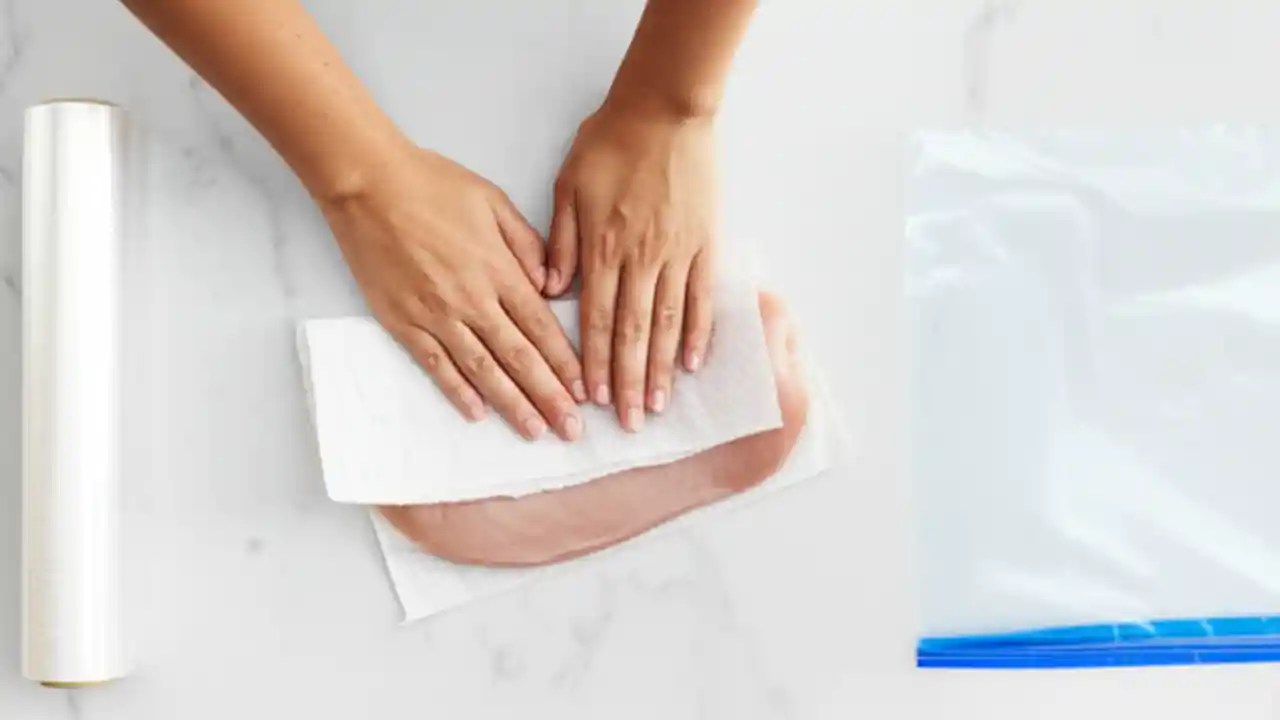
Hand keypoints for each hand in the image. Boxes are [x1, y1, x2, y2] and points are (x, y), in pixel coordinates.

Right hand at [320, 143, 586, 440]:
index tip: (584, 391)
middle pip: (518, 356)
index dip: (564, 362)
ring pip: (482, 368)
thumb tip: (551, 285)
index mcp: (498, 269)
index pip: (541, 326)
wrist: (367, 183)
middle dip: (548, 396)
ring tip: (534, 431)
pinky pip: (436, 364)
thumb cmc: (431, 184)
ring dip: (511, 403)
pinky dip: (457, 390)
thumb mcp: (494, 200)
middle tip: (570, 430)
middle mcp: (471, 299)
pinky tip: (477, 412)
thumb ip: (527, 244)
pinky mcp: (402, 321)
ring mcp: (435, 314)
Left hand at [545, 102, 716, 431]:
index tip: (593, 400)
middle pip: (632, 333)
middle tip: (629, 425)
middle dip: (629, 383)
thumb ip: (559, 241)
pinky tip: (694, 363)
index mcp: (601, 248)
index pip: (595, 320)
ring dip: (662, 369)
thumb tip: (551, 289)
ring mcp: (676, 254)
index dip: (594, 363)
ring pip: (666, 323)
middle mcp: (638, 259)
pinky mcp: (705, 243)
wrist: (664, 109)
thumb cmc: (611, 142)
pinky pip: (701, 297)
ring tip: (660, 406)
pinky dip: (698, 332)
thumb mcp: (567, 185)